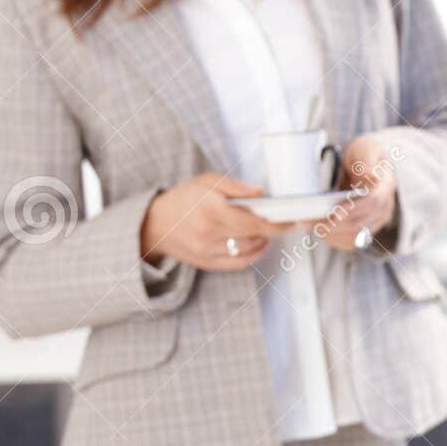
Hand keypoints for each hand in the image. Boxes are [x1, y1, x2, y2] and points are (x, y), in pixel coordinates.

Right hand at [140, 172, 296, 271]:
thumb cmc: (183, 198)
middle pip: (254, 235)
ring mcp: (207, 251)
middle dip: (273, 229)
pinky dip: (253, 255)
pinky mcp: (207, 264)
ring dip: (262, 240)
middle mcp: (209, 233)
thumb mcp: (206, 182)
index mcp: (211, 209)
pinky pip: (238, 264)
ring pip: (248, 250)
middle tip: (283, 221)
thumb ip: (235, 187)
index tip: (292, 220)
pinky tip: (258, 244)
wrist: (154, 224)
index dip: (277, 222)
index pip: (253, 220)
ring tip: (264, 229)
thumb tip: (262, 193)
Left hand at [319, 133, 397, 251]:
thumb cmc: (361, 156)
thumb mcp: (364, 148)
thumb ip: (366, 158)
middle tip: (309, 222)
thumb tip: (370, 174)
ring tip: (308, 225)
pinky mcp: (365, 230)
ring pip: (354, 237)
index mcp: (385, 186)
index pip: (373, 203)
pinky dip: (332, 239)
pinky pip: (350, 242)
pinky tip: (317, 230)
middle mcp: (384, 208)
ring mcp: (375, 222)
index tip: (334, 213)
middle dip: (333, 225)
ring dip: (330, 234)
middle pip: (361, 224)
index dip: (353, 209)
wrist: (363, 167)